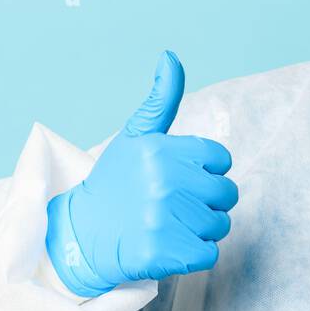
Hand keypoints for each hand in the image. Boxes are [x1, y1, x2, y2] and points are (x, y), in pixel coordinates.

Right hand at [45, 51, 236, 296]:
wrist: (82, 235)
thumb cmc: (116, 182)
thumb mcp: (136, 136)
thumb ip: (161, 99)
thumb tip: (171, 55)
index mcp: (162, 150)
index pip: (222, 160)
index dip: (205, 171)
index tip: (177, 179)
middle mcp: (164, 182)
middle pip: (227, 194)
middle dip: (207, 203)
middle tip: (172, 206)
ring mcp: (164, 218)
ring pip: (220, 225)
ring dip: (200, 230)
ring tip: (167, 225)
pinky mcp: (164, 252)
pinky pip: (210, 254)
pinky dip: (194, 255)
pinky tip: (168, 246)